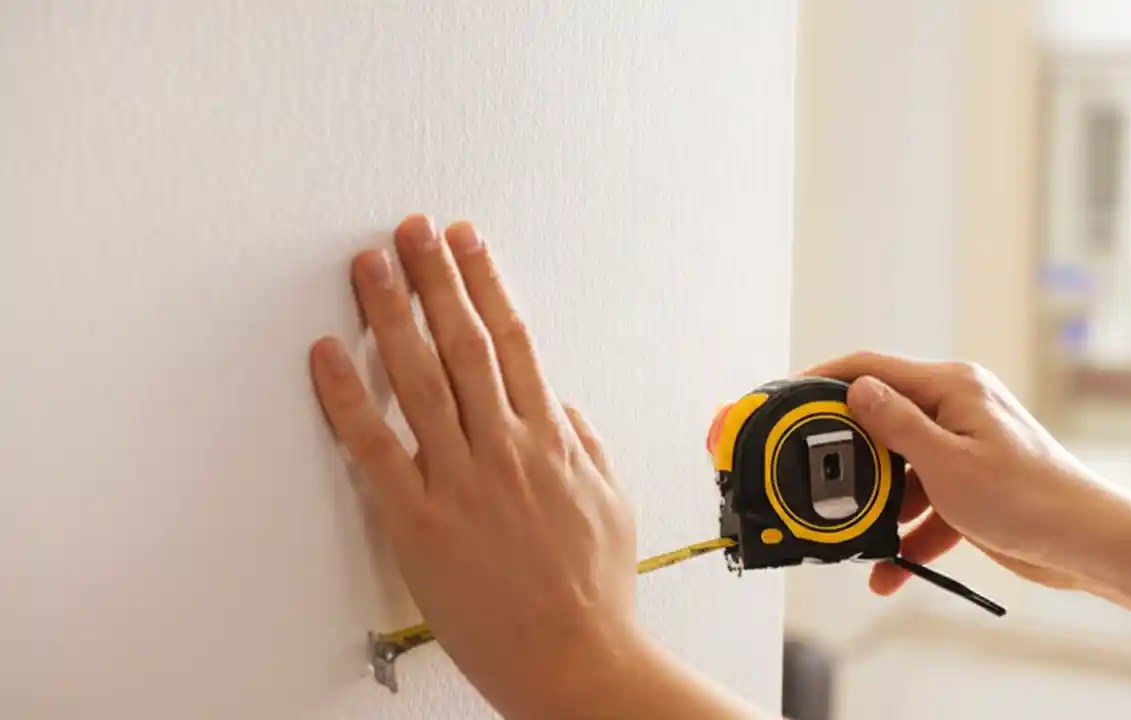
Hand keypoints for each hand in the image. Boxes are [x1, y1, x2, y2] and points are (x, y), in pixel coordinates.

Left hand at [309, 215, 638, 716]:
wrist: (572, 659)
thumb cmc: (591, 591)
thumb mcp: (611, 504)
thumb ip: (585, 446)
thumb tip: (560, 406)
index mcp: (550, 441)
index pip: (514, 340)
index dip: (486, 283)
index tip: (468, 244)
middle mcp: (504, 447)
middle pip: (464, 342)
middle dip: (435, 277)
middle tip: (411, 230)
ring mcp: (459, 481)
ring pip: (419, 378)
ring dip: (391, 313)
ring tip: (371, 267)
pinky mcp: (418, 520)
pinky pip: (374, 446)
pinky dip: (347, 396)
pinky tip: (327, 354)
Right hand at [802, 353, 1130, 595]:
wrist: (1088, 545)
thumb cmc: (1030, 499)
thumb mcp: (946, 462)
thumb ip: (896, 424)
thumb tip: (857, 390)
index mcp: (952, 388)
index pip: (873, 369)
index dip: (825, 380)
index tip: (790, 397)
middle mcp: (957, 410)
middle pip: (882, 423)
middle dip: (850, 459)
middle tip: (814, 477)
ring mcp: (965, 448)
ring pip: (901, 471)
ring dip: (880, 508)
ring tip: (858, 539)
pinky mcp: (972, 485)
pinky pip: (926, 503)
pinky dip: (909, 534)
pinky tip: (891, 569)